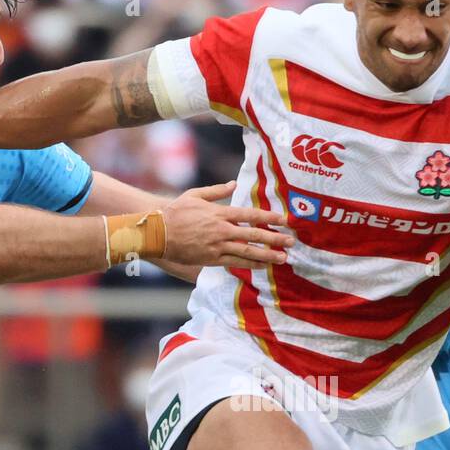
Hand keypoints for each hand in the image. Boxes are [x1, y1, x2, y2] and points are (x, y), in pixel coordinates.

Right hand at [161, 182, 293, 268]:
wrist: (158, 232)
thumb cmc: (175, 212)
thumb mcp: (195, 195)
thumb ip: (217, 191)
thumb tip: (233, 184)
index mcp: (220, 213)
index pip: (250, 215)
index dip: (269, 218)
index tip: (284, 220)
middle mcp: (222, 230)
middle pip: (254, 234)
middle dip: (275, 238)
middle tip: (291, 242)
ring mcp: (217, 246)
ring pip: (247, 251)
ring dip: (267, 255)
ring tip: (283, 258)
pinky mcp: (211, 259)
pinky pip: (235, 262)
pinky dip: (250, 264)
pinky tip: (262, 265)